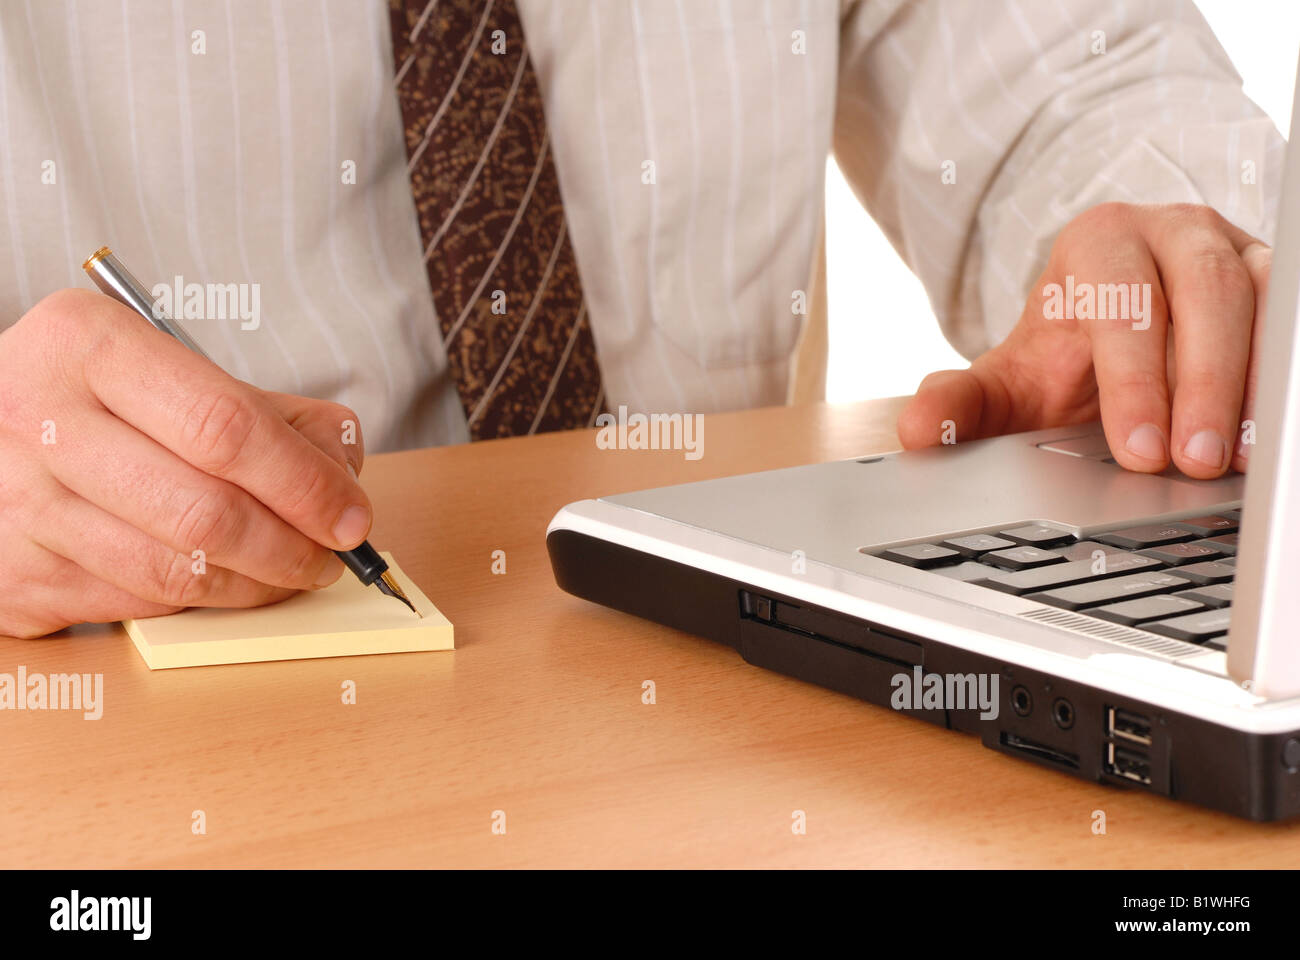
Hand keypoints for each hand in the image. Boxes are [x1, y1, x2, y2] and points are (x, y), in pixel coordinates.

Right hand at [0, 289, 372, 638]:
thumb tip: (343, 478)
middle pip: (205, 511)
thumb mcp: (171, 368)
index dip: (305, 484)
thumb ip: (269, 413)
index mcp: (87, 344)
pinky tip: (221, 579)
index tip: (350, 517)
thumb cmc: (95, 398)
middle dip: (291, 548)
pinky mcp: (10, 575)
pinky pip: (136, 605)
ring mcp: (15, 502)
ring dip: (255, 586)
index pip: (225, 427)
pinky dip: (198, 601)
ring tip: (289, 572)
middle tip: (328, 557)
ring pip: (174, 574)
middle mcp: (35, 417)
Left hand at [898, 202, 1268, 477]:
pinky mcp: (1277, 278)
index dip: (1134, 379)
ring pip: (1263, 299)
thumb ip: (962, 402)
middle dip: (1202, 383)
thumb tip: (919, 430)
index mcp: (1101, 241)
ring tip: (1242, 458)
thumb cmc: (1066, 354)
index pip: (1122, 301)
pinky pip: (1292, 318)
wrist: (1112, 329)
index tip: (1138, 451)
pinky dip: (1283, 373)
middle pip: (1203, 293)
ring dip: (1255, 382)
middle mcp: (1174, 231)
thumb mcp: (1009, 378)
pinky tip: (1272, 430)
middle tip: (1193, 462)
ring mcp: (1236, 249)